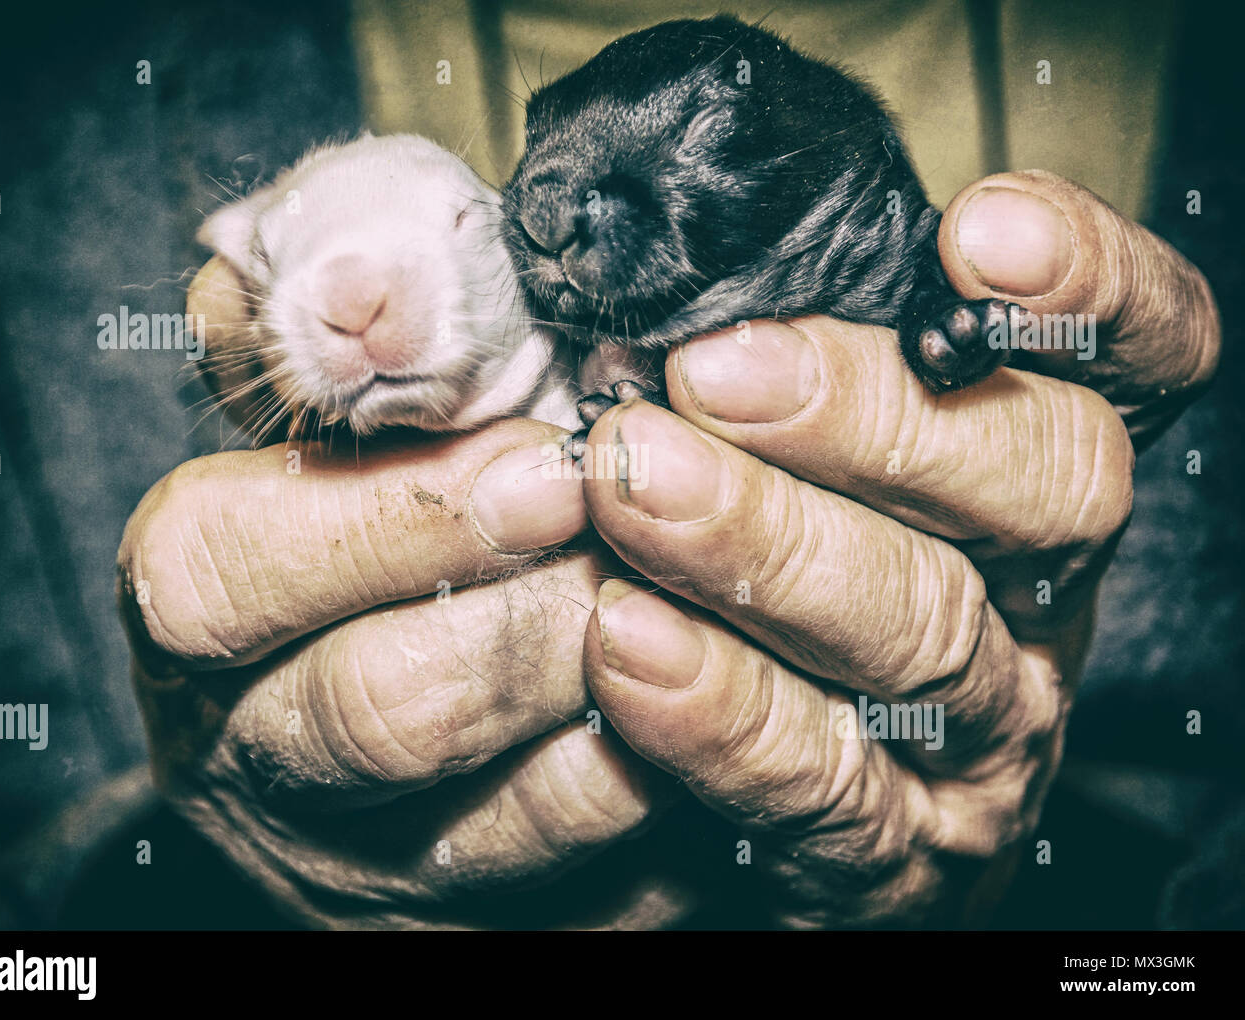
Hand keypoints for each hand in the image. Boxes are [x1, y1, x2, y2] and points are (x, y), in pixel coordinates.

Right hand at [118, 259, 694, 928]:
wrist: (415, 671)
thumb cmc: (378, 503)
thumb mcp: (326, 401)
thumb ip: (319, 328)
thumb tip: (370, 271)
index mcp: (205, 607)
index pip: (229, 568)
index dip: (389, 513)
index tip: (542, 462)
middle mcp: (260, 752)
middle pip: (377, 708)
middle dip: (528, 613)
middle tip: (638, 537)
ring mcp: (364, 862)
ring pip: (495, 821)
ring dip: (618, 704)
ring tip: (689, 608)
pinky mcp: (469, 921)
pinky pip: (589, 892)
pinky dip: (668, 793)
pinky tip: (719, 706)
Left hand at [575, 170, 1219, 925]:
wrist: (722, 808)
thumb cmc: (742, 550)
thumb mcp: (768, 439)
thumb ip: (766, 359)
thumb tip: (676, 255)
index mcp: (1029, 471)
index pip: (1135, 364)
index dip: (1091, 292)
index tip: (977, 237)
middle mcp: (1040, 595)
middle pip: (1043, 487)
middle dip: (873, 420)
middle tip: (711, 374)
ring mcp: (983, 732)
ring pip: (928, 631)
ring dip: (772, 550)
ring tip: (636, 487)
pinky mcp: (897, 851)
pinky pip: (829, 781)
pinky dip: (727, 707)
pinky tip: (628, 641)